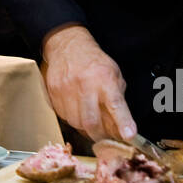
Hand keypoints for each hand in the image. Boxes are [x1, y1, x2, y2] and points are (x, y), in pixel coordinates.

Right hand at [40, 26, 136, 142]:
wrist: (68, 46)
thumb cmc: (94, 62)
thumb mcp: (113, 74)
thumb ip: (117, 99)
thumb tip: (121, 125)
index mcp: (105, 79)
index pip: (116, 104)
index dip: (123, 122)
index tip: (128, 135)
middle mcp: (85, 84)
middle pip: (91, 122)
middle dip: (99, 135)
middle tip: (103, 135)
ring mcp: (67, 89)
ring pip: (76, 122)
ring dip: (84, 127)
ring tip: (88, 118)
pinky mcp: (54, 93)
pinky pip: (63, 116)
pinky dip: (72, 118)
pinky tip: (76, 108)